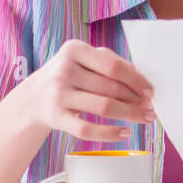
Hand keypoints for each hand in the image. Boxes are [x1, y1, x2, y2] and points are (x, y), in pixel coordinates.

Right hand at [20, 39, 153, 143]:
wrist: (32, 98)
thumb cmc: (69, 77)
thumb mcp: (84, 61)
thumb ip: (111, 65)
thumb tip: (143, 85)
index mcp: (74, 50)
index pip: (113, 66)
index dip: (136, 80)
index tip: (150, 92)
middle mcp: (64, 70)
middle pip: (111, 88)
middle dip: (136, 100)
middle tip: (150, 108)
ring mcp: (58, 94)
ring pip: (104, 107)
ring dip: (130, 115)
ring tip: (145, 119)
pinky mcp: (55, 117)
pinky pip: (87, 129)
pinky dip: (109, 133)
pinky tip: (125, 133)